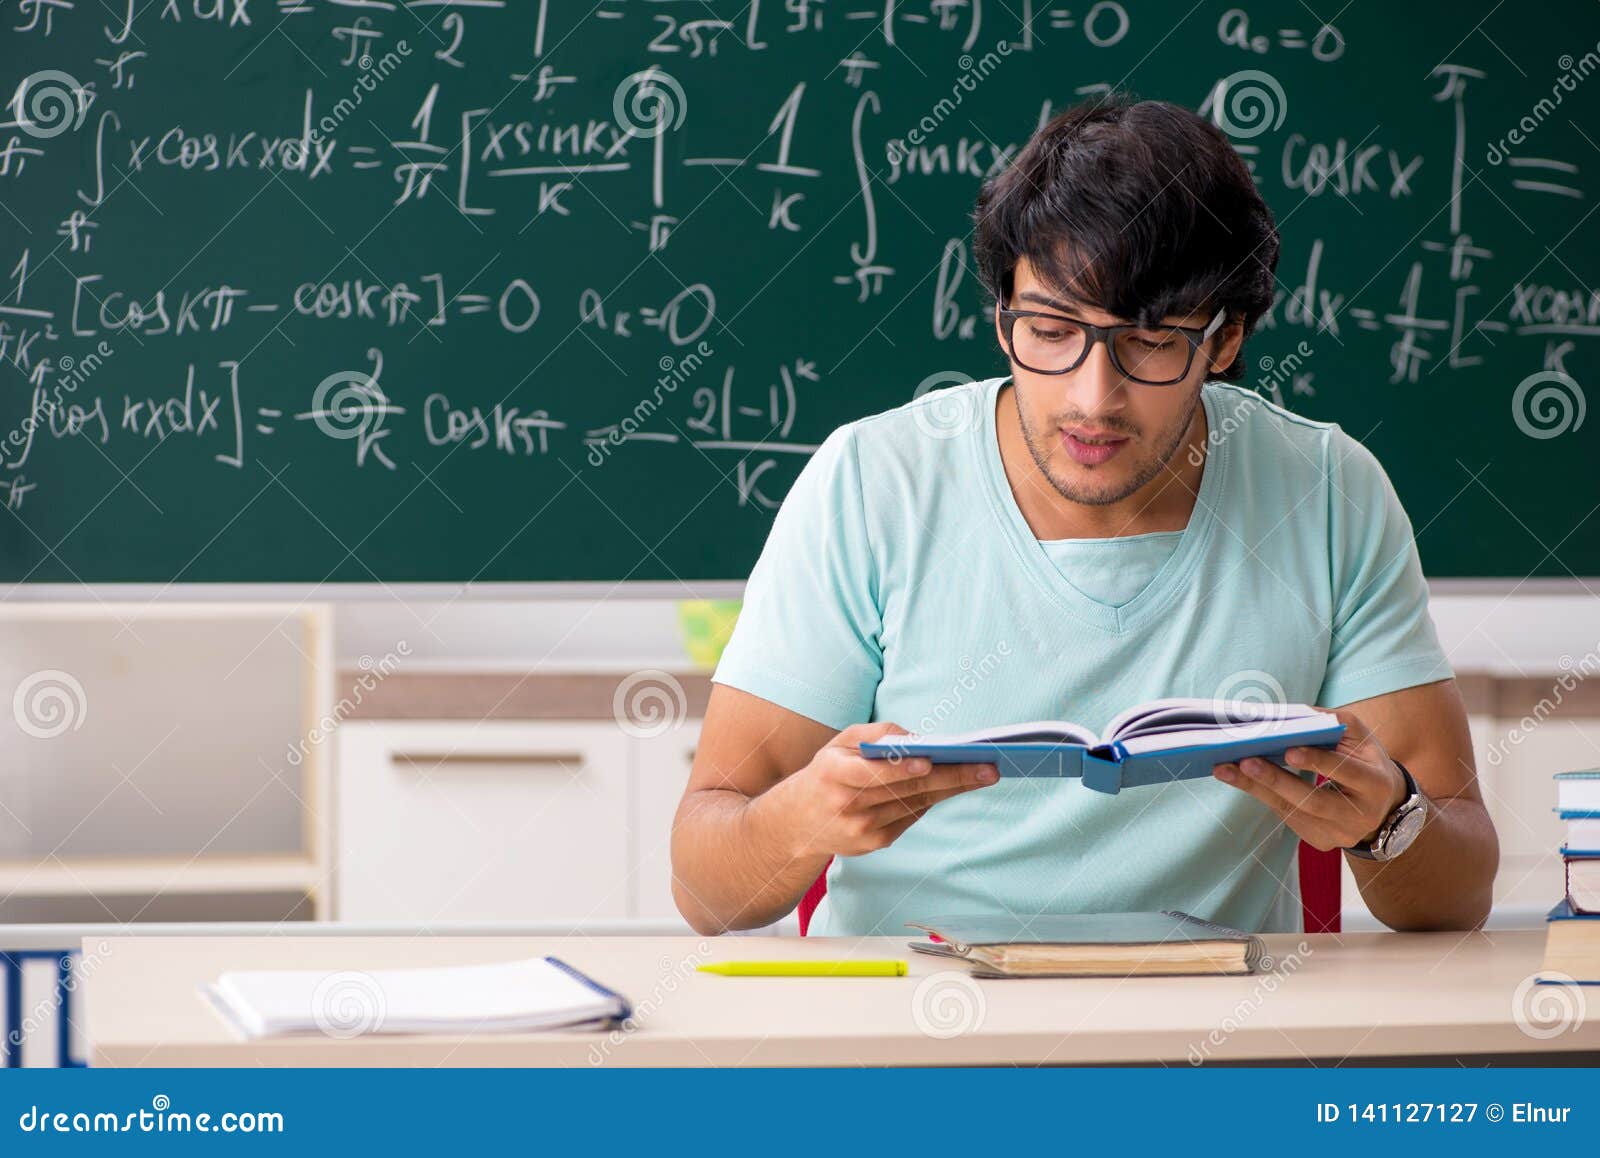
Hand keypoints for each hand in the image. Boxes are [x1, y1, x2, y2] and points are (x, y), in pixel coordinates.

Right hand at [761, 722, 998, 858]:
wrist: (796, 824)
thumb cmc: (826, 772)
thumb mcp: (839, 743)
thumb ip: (876, 733)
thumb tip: (919, 739)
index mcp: (833, 774)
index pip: (871, 773)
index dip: (901, 767)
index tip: (931, 760)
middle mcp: (847, 805)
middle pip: (906, 789)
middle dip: (950, 777)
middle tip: (987, 768)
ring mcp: (861, 830)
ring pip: (915, 804)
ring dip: (950, 788)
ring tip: (981, 773)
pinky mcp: (873, 844)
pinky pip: (910, 817)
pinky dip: (928, 800)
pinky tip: (949, 787)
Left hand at [1211, 709, 1409, 851]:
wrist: (1381, 807)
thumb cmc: (1364, 761)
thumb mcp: (1359, 738)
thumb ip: (1330, 723)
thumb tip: (1288, 714)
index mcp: (1376, 784)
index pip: (1348, 773)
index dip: (1319, 762)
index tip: (1290, 750)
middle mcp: (1360, 816)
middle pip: (1314, 801)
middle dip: (1277, 780)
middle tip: (1245, 761)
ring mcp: (1338, 833)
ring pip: (1293, 811)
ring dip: (1256, 788)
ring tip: (1225, 769)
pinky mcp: (1319, 840)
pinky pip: (1286, 816)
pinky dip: (1261, 795)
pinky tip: (1237, 778)